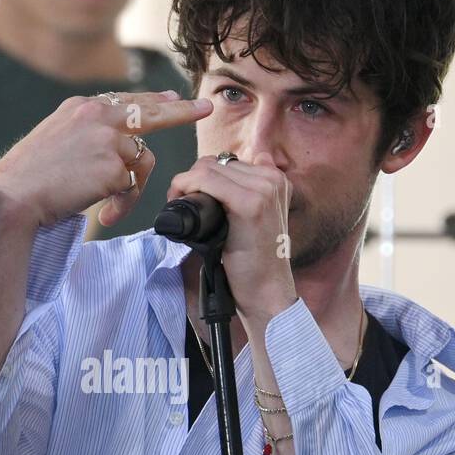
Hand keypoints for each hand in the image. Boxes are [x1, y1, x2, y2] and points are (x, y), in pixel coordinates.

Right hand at [0, 90, 212, 230]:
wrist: (12, 197)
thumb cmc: (26, 180)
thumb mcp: (54, 142)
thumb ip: (85, 136)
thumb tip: (117, 148)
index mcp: (80, 107)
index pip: (125, 100)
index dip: (152, 101)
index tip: (172, 97)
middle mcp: (97, 115)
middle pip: (151, 111)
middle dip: (182, 110)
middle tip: (205, 108)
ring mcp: (107, 138)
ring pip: (143, 161)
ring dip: (133, 190)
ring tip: (112, 211)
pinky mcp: (113, 165)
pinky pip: (132, 187)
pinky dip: (123, 205)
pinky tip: (105, 216)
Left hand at [167, 151, 296, 324]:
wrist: (266, 292)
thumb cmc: (256, 263)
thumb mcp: (257, 220)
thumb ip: (249, 192)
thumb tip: (230, 170)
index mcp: (275, 179)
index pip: (225, 162)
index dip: (200, 177)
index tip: (189, 197)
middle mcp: (273, 179)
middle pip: (214, 163)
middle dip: (190, 180)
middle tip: (179, 203)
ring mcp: (264, 190)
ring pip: (208, 168)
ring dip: (184, 183)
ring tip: (180, 206)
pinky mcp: (251, 204)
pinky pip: (207, 180)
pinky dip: (186, 187)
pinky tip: (180, 202)